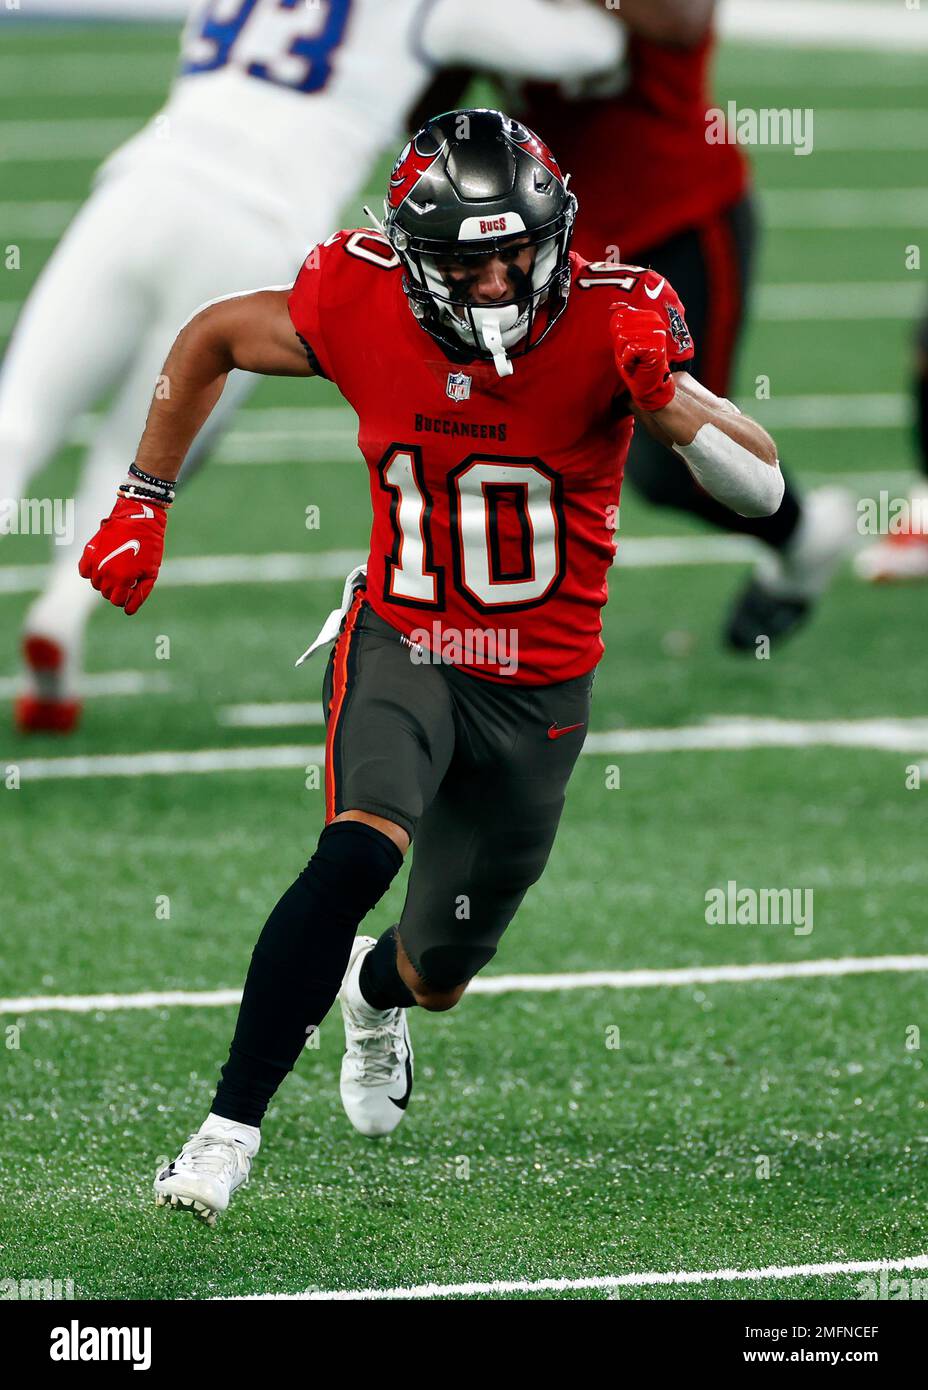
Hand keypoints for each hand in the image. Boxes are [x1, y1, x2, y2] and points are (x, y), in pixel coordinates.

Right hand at [79, 496, 167, 613]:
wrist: (138, 518)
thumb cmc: (149, 547)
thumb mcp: (151, 573)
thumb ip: (140, 594)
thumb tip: (128, 611)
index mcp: (122, 579)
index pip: (117, 601)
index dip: (126, 598)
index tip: (132, 589)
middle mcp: (105, 573)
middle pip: (106, 593)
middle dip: (117, 589)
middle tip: (127, 576)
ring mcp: (95, 562)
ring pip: (95, 583)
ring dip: (105, 580)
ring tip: (118, 567)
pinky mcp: (89, 552)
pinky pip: (83, 571)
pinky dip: (91, 571)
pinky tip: (103, 565)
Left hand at [610, 303, 675, 411]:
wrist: (648, 385)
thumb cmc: (636, 362)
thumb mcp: (625, 340)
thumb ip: (621, 324)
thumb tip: (613, 306)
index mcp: (649, 316)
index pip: (620, 317)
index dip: (618, 336)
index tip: (629, 346)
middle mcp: (655, 321)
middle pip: (620, 327)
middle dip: (620, 345)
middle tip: (632, 355)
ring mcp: (657, 333)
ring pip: (623, 338)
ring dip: (624, 354)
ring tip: (635, 359)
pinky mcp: (655, 346)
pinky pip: (629, 350)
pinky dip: (628, 361)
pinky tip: (637, 365)